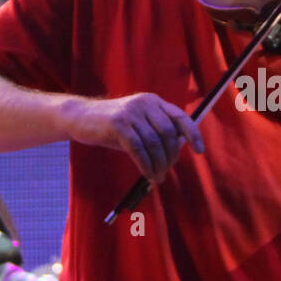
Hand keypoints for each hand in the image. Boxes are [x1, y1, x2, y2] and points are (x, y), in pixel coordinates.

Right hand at [68, 93, 203, 182]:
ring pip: (154, 144)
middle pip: (169, 133)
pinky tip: (147, 175)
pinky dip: (145, 165)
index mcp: (153, 102)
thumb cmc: (112, 126)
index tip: (200, 151)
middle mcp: (145, 103)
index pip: (180, 117)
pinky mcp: (118, 124)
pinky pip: (138, 149)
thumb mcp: (138, 125)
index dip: (193, 134)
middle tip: (166, 171)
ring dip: (158, 165)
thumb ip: (157, 133)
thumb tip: (178, 149)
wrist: (80, 117)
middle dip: (171, 157)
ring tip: (156, 178)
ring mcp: (131, 112)